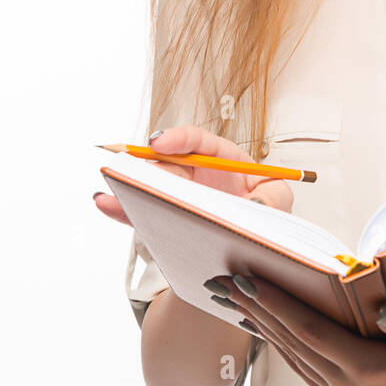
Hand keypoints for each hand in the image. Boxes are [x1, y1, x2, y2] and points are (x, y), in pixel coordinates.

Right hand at [92, 126, 293, 226]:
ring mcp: (180, 194)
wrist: (253, 246)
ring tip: (111, 191)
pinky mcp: (167, 216)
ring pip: (151, 185)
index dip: (178, 138)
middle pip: (168, 164)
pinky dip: (123, 210)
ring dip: (129, 186)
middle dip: (151, 167)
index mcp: (225, 160)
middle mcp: (198, 173)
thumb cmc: (267, 213)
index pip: (199, 141)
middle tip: (133, 173)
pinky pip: (142, 211)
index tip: (159, 144)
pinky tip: (106, 204)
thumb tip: (257, 206)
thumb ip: (274, 198)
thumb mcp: (279, 201)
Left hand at [213, 272, 385, 385]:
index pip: (307, 331)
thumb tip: (380, 310)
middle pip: (289, 344)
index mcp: (368, 374)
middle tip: (218, 282)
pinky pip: (304, 367)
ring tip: (231, 300)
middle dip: (252, 311)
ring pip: (292, 358)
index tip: (244, 278)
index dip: (274, 303)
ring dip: (261, 327)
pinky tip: (269, 326)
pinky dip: (281, 343)